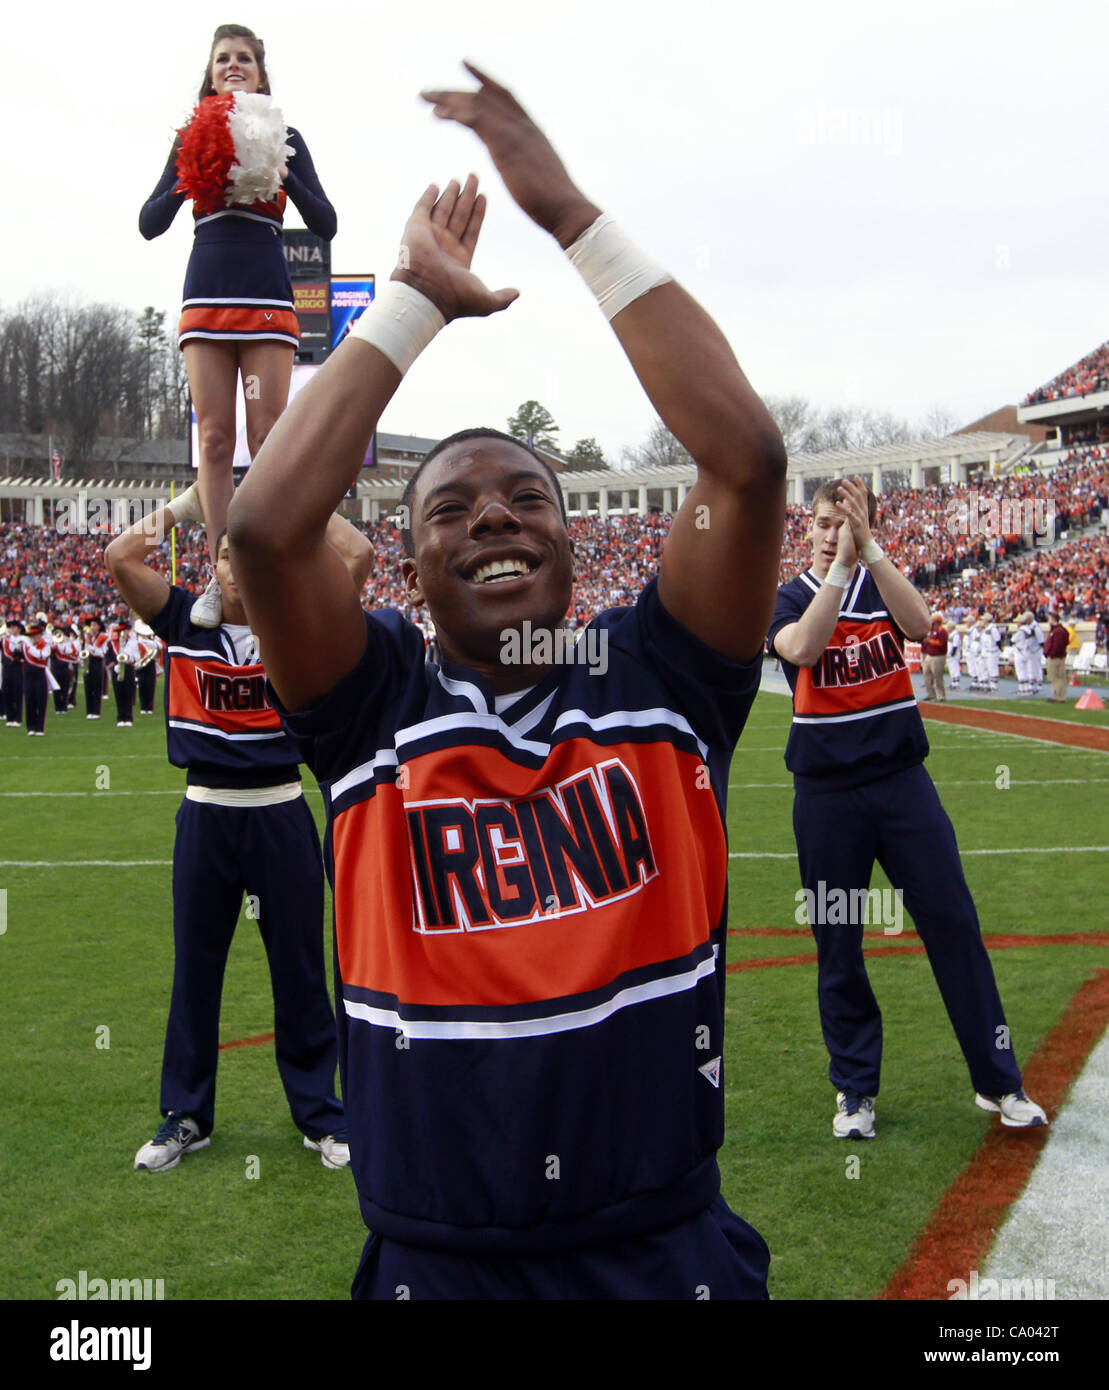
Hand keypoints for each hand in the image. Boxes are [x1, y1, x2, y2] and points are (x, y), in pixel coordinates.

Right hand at [392, 176, 518, 322]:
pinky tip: (435, 185)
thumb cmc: (455, 298)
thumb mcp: (486, 301)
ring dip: (451, 194)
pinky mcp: (415, 229)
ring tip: (459, 178)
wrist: (426, 294)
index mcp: (459, 260)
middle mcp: (444, 246)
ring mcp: (429, 237)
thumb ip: (502, 297)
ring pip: (444, 209)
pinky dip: (428, 196)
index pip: (471, 229)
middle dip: (467, 196)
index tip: (484, 196)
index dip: (478, 213)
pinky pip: (422, 208)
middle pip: (459, 215)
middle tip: (474, 177)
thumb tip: (518, 293)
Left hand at [421, 62, 600, 247]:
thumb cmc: (555, 201)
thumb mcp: (542, 173)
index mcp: (531, 129)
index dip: (484, 79)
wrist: (566, 209)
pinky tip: (437, 115)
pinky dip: (455, 114)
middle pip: (483, 95)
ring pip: (476, 104)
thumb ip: (531, 161)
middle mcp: (523, 124)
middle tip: (429, 91)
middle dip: (454, 91)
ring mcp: (515, 132)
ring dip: (447, 99)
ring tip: (424, 98)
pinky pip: (476, 121)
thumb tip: (526, 165)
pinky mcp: (506, 145)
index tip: (465, 65)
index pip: (504, 94)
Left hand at [835, 475, 873, 555]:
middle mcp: (863, 511)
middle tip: (843, 480)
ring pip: (854, 503)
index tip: (855, 476)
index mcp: (864, 509)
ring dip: (846, 494)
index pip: (863, 494)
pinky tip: (837, 503)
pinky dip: (844, 508)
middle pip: (858, 496)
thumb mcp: (857, 518)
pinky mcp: (856, 524)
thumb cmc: (860, 532)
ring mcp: (860, 517)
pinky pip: (850, 514)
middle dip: (851, 487)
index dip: (860, 484)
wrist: (866, 545)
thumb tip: (847, 501)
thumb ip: (853, 509)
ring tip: (839, 488)